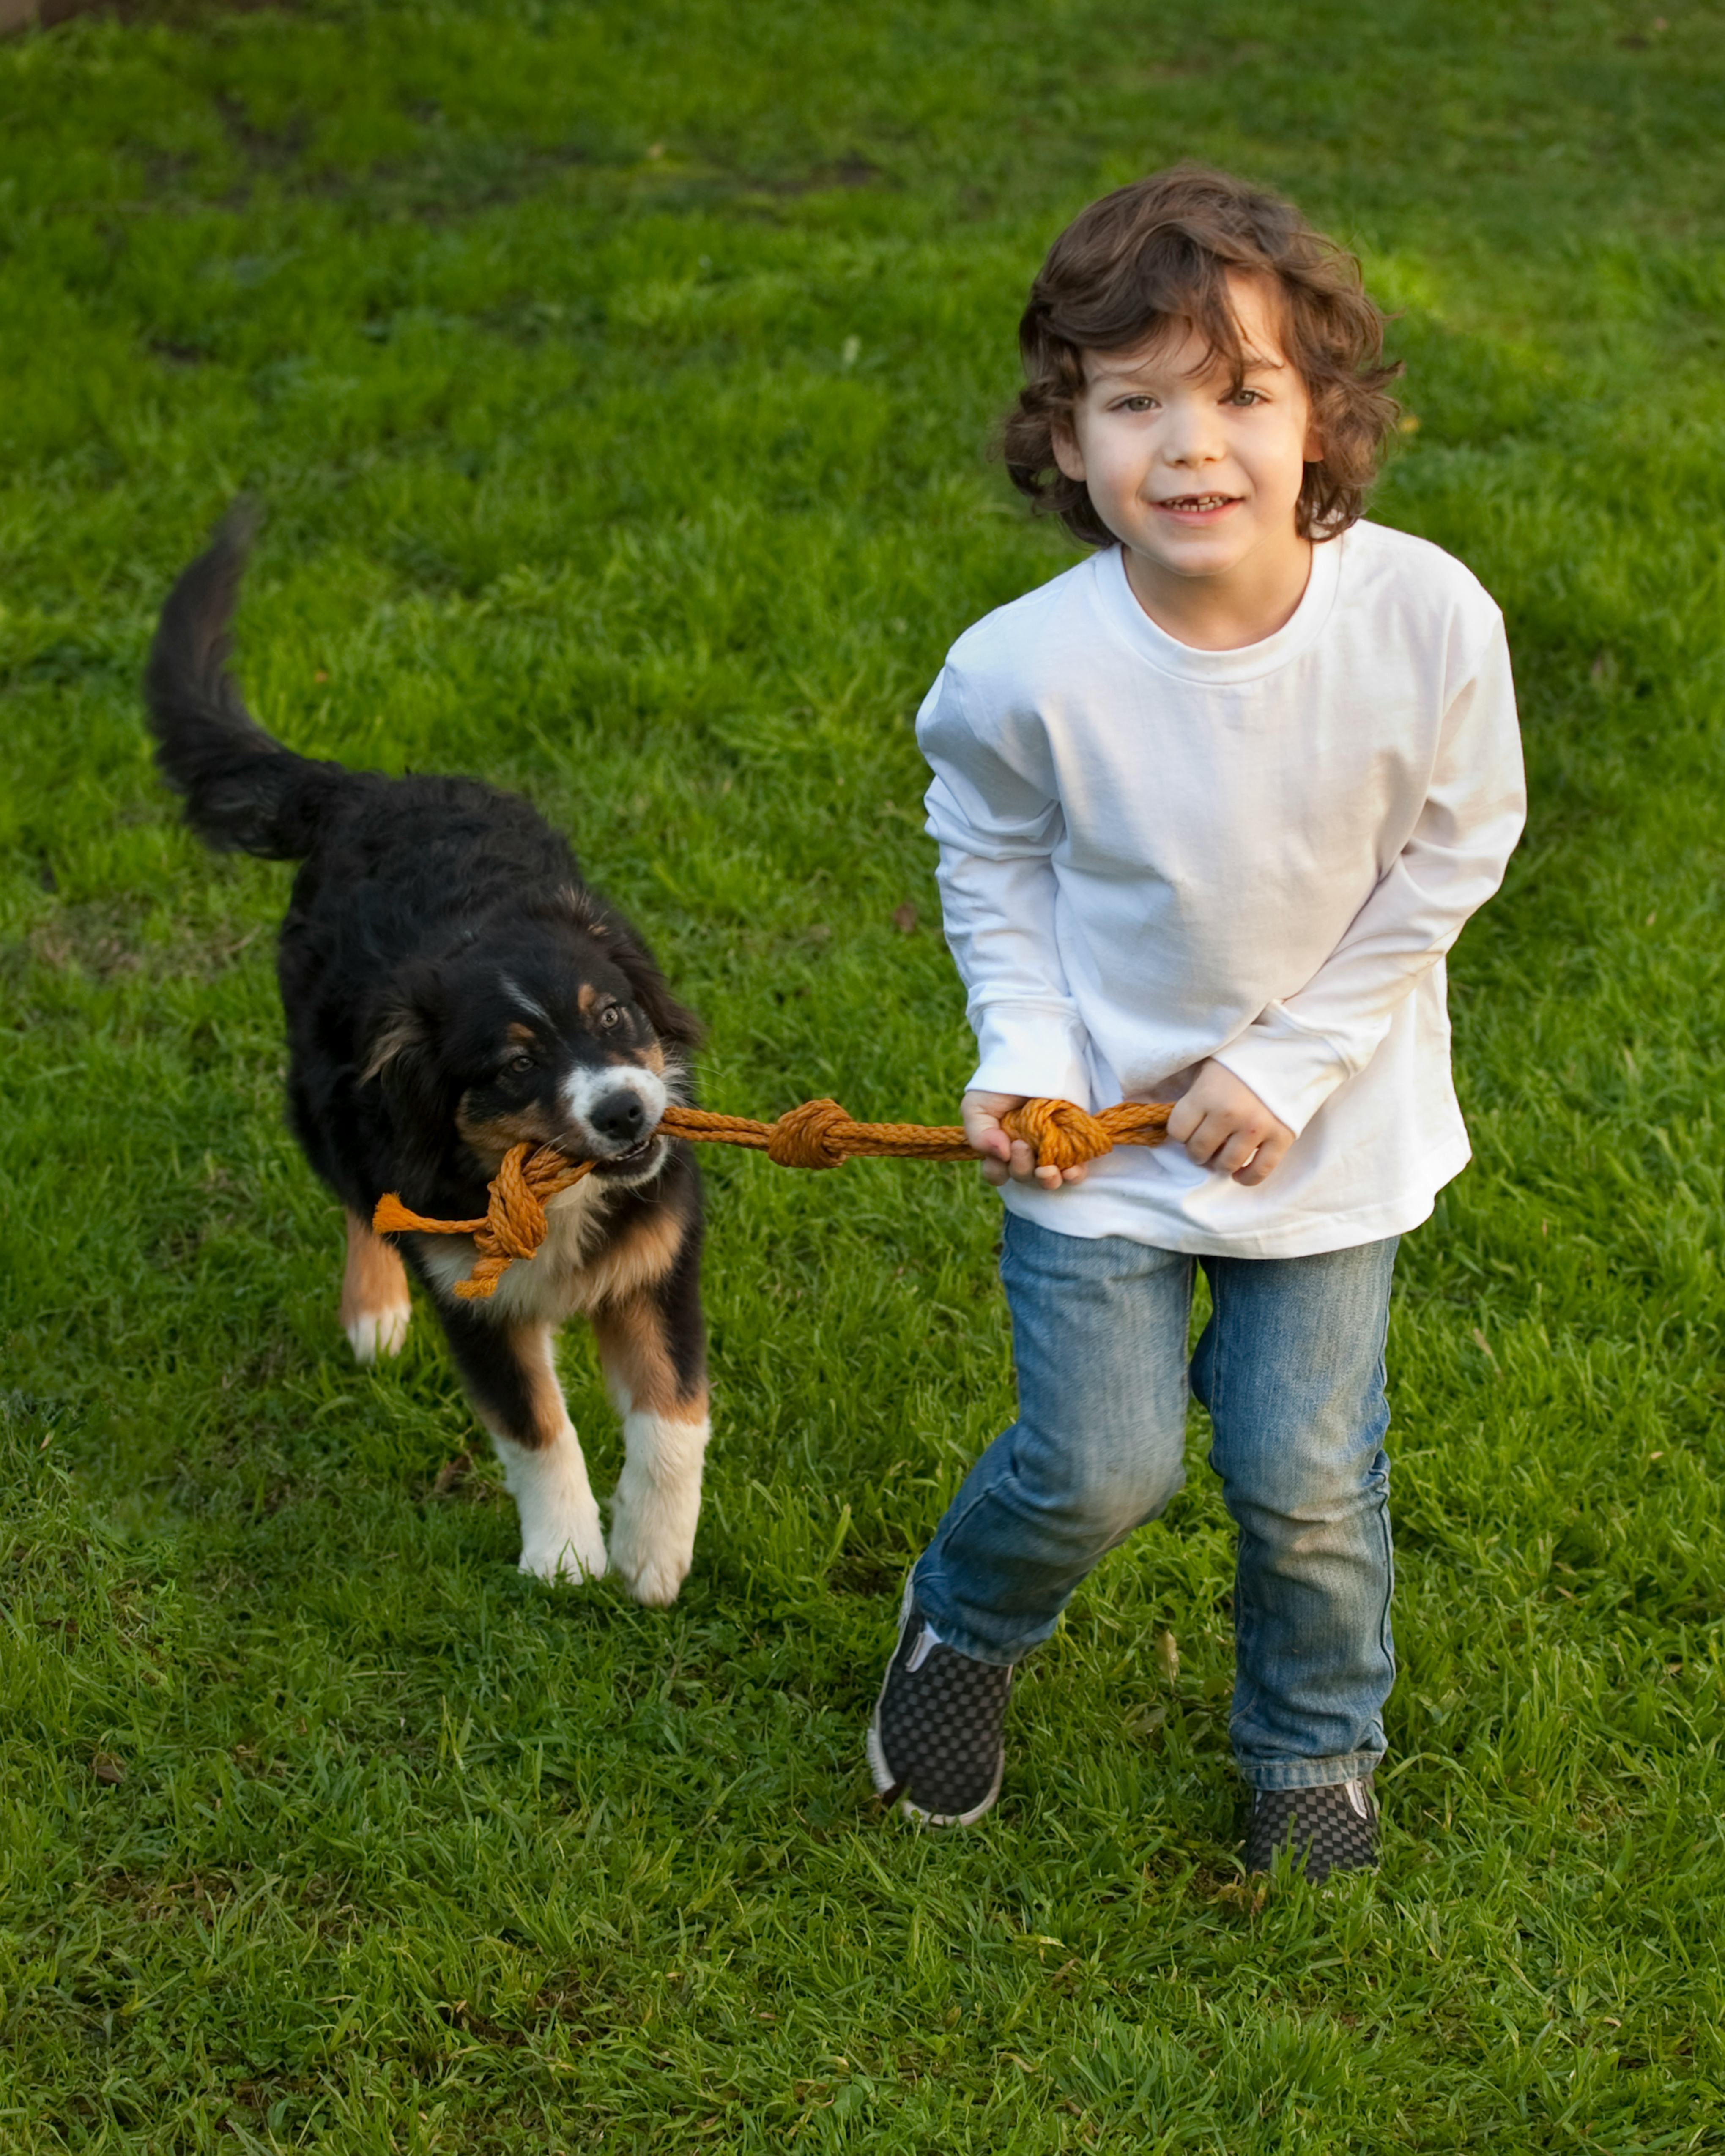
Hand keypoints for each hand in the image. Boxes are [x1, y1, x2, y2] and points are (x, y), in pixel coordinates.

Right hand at [962, 1090, 1089, 1190]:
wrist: (1031, 1058)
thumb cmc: (1000, 1084)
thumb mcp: (977, 1106)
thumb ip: (979, 1134)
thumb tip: (1001, 1155)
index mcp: (1000, 1148)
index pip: (996, 1174)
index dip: (998, 1171)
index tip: (1005, 1150)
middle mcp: (1025, 1153)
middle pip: (1022, 1177)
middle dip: (1022, 1168)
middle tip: (1023, 1145)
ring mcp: (1049, 1150)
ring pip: (1048, 1180)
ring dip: (1047, 1180)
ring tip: (1049, 1170)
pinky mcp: (1073, 1143)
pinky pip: (1075, 1170)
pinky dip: (1073, 1174)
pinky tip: (1071, 1169)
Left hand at [1166, 1062, 1293, 1186]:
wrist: (1290, 1051)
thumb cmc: (1242, 1060)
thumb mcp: (1209, 1068)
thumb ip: (1196, 1096)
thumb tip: (1185, 1126)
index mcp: (1206, 1095)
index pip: (1178, 1130)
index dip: (1180, 1133)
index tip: (1188, 1130)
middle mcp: (1229, 1114)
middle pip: (1199, 1150)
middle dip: (1197, 1152)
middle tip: (1203, 1146)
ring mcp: (1256, 1128)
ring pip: (1226, 1164)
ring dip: (1219, 1165)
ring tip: (1221, 1157)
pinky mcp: (1281, 1137)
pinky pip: (1260, 1171)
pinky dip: (1247, 1178)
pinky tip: (1240, 1174)